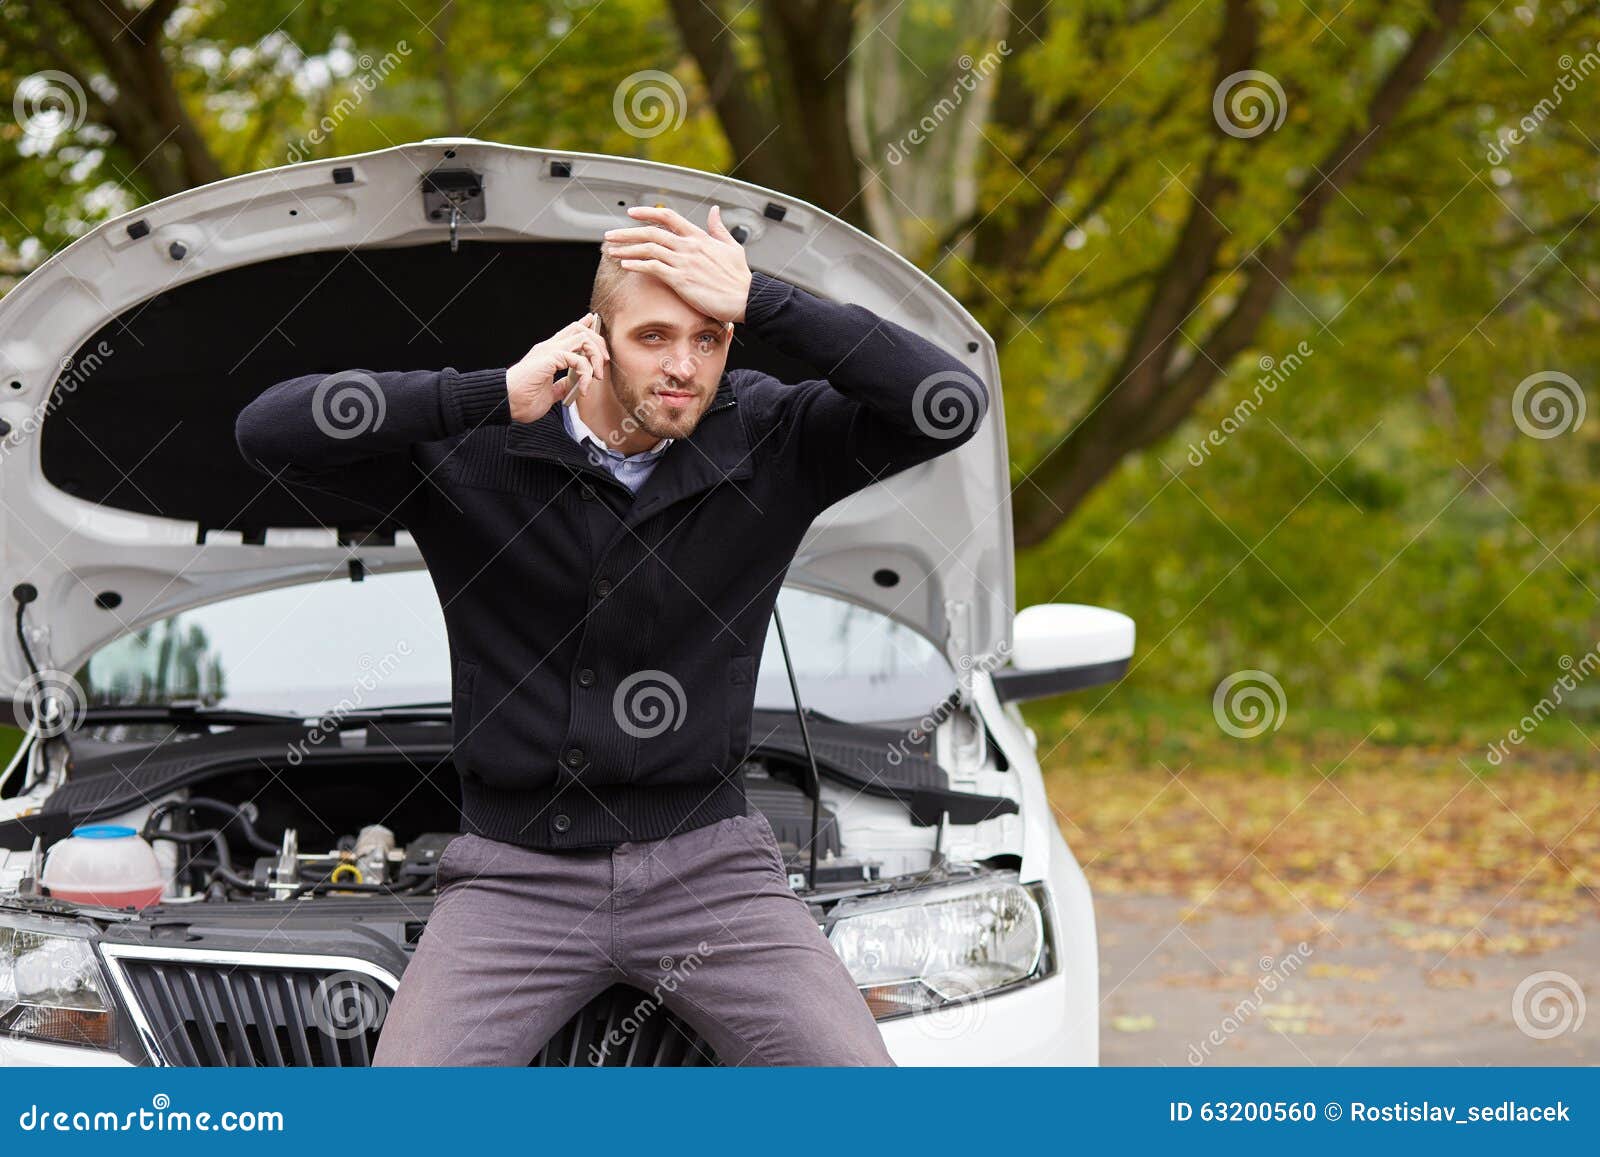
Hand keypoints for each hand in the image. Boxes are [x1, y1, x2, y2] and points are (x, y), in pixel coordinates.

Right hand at [506, 313, 608, 422]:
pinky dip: (586, 373)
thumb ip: (562, 385)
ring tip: (595, 376)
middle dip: (598, 344)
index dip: (585, 326)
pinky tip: (583, 387)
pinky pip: (578, 358)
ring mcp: (549, 351)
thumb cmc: (523, 400)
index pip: (569, 332)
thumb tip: (574, 384)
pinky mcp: (549, 358)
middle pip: (580, 330)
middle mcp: (549, 348)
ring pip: (583, 339)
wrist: (507, 403)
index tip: (595, 324)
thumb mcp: (550, 392)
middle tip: (602, 366)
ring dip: (595, 357)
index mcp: (548, 353)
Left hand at [602, 205, 751, 323]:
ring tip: (611, 251)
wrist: (746, 298)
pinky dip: (637, 264)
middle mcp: (689, 246)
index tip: (631, 213)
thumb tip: (715, 211)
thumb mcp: (732, 246)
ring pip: (649, 248)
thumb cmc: (740, 278)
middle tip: (610, 235)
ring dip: (627, 248)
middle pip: (652, 231)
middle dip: (627, 232)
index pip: (669, 217)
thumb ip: (719, 228)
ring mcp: (684, 262)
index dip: (647, 212)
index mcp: (699, 237)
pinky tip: (625, 265)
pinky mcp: (681, 280)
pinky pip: (653, 268)